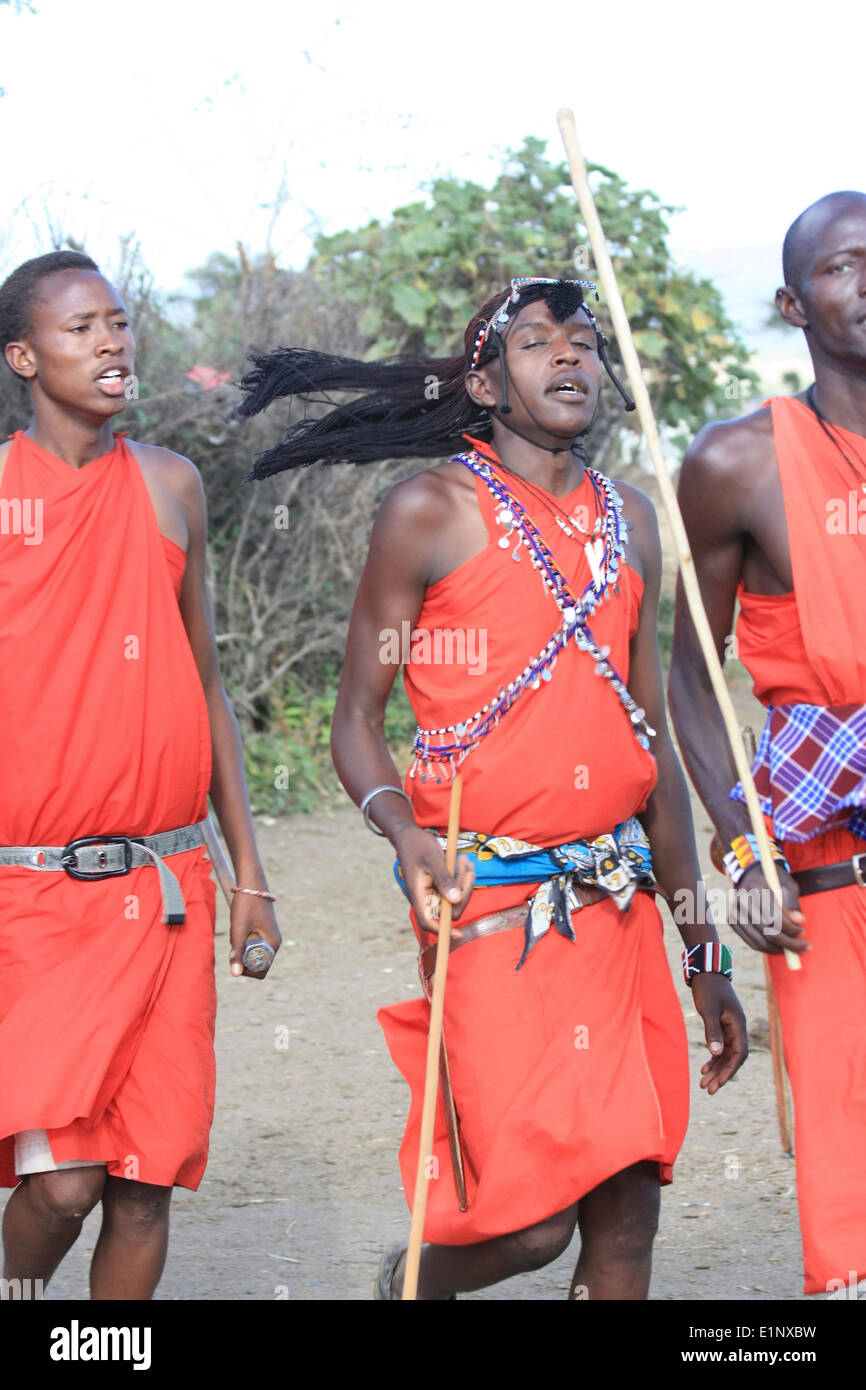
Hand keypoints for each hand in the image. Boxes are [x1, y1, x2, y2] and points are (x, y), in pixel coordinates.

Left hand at [228, 892, 280, 977]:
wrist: (251, 882)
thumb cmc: (245, 904)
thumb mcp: (238, 929)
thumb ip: (237, 952)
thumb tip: (235, 974)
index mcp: (273, 944)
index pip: (261, 971)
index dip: (246, 970)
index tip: (235, 957)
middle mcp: (275, 942)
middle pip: (257, 962)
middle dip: (243, 957)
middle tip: (235, 941)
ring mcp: (270, 935)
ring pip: (254, 952)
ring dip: (243, 948)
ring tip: (238, 930)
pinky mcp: (265, 930)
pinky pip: (254, 943)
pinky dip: (244, 940)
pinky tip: (240, 926)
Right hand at [392, 825, 474, 935]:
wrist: (409, 836)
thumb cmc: (417, 845)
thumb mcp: (432, 859)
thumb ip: (444, 879)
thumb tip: (455, 900)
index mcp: (418, 894)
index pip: (428, 921)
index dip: (443, 930)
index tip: (459, 934)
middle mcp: (425, 896)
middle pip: (449, 909)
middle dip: (463, 891)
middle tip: (467, 867)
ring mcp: (432, 891)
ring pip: (455, 898)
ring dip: (465, 881)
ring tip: (465, 860)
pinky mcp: (439, 885)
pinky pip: (455, 888)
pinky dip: (462, 877)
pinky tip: (463, 861)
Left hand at [691, 974, 747, 1093]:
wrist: (706, 973)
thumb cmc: (708, 989)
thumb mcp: (709, 1009)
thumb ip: (713, 1031)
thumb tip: (716, 1053)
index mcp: (738, 1025)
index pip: (739, 1054)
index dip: (730, 1069)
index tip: (719, 1082)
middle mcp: (736, 1029)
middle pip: (732, 1058)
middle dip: (721, 1074)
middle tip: (708, 1090)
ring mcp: (729, 1028)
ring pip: (725, 1055)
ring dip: (716, 1069)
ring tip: (704, 1084)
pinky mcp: (721, 1026)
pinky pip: (720, 1047)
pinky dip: (713, 1058)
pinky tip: (704, 1068)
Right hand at [726, 863, 807, 956]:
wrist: (749, 874)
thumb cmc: (773, 880)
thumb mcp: (786, 885)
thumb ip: (792, 903)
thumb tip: (799, 921)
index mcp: (755, 889)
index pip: (774, 917)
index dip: (790, 928)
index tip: (803, 931)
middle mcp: (741, 901)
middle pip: (766, 931)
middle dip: (788, 943)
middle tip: (804, 947)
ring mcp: (734, 912)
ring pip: (759, 941)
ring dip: (779, 949)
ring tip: (794, 950)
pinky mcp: (732, 921)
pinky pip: (751, 942)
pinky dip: (768, 949)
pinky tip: (780, 948)